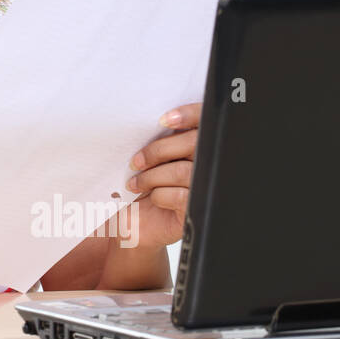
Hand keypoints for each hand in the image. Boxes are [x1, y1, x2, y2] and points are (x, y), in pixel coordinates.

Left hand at [123, 103, 200, 249]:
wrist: (132, 223)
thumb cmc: (139, 186)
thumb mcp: (147, 158)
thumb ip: (160, 139)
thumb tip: (156, 121)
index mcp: (197, 146)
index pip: (204, 121)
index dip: (189, 115)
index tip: (163, 120)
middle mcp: (207, 165)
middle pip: (194, 144)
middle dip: (158, 150)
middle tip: (135, 162)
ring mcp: (206, 188)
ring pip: (183, 171)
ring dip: (151, 177)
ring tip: (134, 183)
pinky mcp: (197, 210)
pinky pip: (181, 196)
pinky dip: (159, 195)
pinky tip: (152, 199)